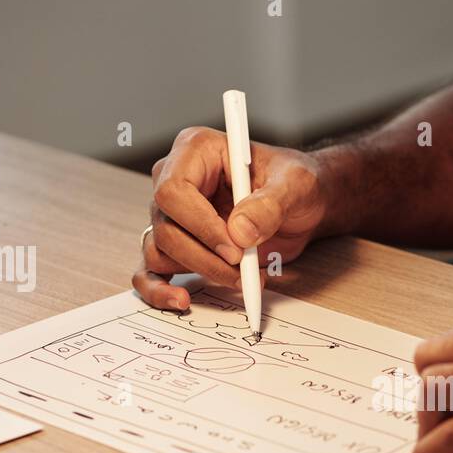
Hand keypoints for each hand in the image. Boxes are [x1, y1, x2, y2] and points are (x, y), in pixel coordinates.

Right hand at [132, 126, 328, 310]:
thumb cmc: (295, 184)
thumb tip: (239, 232)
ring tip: (241, 279)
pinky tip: (181, 301)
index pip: (173, 190)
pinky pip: (151, 271)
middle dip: (204, 256)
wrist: (302, 205)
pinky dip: (160, 290)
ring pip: (160, 251)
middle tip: (242, 269)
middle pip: (166, 226)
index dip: (200, 225)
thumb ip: (269, 205)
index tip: (235, 249)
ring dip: (200, 272)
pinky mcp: (177, 246)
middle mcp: (175, 180)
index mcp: (196, 151)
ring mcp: (171, 215)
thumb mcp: (295, 185)